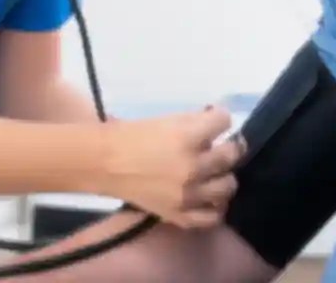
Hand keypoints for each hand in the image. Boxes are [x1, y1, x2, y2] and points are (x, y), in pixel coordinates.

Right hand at [100, 106, 244, 228]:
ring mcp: (188, 195)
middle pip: (231, 155)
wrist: (105, 163)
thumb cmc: (133, 136)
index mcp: (187, 137)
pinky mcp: (180, 215)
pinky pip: (211, 217)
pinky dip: (215, 207)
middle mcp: (192, 167)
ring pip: (227, 186)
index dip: (221, 117)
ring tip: (213, 173)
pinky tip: (209, 198)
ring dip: (223, 176)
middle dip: (227, 146)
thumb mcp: (167, 120)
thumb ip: (196, 121)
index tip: (216, 120)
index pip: (224, 121)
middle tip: (219, 146)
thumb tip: (218, 122)